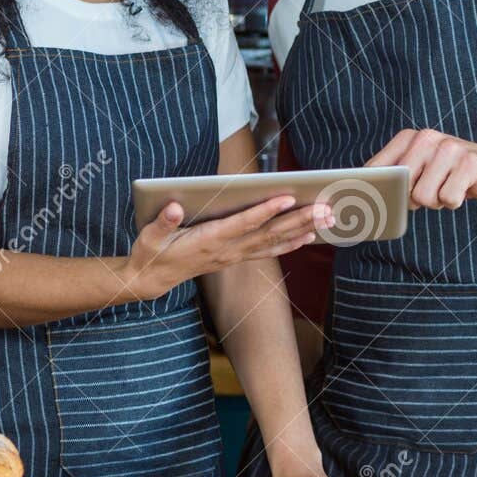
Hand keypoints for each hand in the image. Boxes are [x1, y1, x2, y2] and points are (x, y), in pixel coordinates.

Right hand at [125, 196, 332, 299]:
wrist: (151, 278)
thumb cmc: (150, 252)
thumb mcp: (149, 236)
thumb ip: (163, 222)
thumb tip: (173, 207)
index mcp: (208, 239)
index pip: (242, 223)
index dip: (264, 211)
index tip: (286, 198)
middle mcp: (227, 249)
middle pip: (268, 233)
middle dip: (298, 220)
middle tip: (325, 209)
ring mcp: (234, 255)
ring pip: (274, 241)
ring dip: (302, 230)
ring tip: (327, 219)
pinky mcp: (235, 257)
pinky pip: (269, 251)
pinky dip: (291, 243)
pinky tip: (309, 236)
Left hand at [366, 128, 476, 209]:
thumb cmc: (452, 174)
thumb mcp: (420, 170)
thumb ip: (395, 178)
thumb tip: (366, 200)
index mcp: (408, 138)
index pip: (376, 170)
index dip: (375, 192)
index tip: (374, 206)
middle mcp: (426, 138)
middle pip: (401, 188)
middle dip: (414, 199)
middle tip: (432, 190)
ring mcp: (449, 148)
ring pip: (424, 197)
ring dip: (437, 201)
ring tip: (449, 186)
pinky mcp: (469, 163)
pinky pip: (449, 199)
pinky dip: (455, 201)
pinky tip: (464, 188)